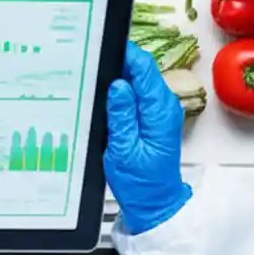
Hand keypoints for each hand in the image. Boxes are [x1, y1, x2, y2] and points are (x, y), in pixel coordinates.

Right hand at [104, 42, 192, 234]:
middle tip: (89, 69)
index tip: (100, 50)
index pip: (144, 67)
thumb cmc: (141, 184)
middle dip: (116, 67)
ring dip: (117, 81)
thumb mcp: (123, 150)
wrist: (154, 204)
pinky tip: (105, 102)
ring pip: (137, 81)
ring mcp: (159, 110)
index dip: (123, 54)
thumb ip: (121, 115)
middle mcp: (164, 105)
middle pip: (140, 70)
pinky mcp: (152, 116)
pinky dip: (121, 94)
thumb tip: (118, 85)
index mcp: (159, 110)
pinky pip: (136, 94)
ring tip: (93, 86)